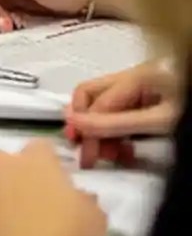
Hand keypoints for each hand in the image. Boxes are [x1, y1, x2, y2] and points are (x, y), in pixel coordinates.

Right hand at [65, 63, 180, 168]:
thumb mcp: (161, 121)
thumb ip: (116, 123)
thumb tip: (74, 124)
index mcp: (137, 76)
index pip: (95, 102)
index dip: (85, 130)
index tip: (85, 160)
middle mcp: (136, 76)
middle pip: (93, 96)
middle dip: (88, 127)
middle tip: (93, 157)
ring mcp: (146, 85)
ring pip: (108, 105)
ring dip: (104, 132)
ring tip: (115, 157)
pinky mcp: (156, 97)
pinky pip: (126, 110)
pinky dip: (121, 130)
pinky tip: (129, 149)